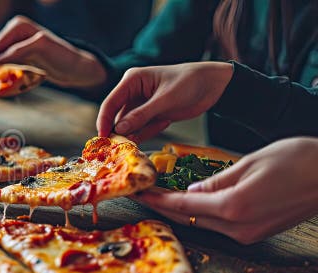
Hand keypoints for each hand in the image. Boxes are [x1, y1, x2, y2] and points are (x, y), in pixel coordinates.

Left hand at [0, 16, 106, 88]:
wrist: (73, 67)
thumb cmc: (46, 64)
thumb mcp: (23, 61)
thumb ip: (6, 62)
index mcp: (15, 29)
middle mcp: (21, 26)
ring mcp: (31, 32)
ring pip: (5, 48)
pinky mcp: (40, 40)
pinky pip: (18, 50)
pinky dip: (8, 60)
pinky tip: (2, 71)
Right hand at [96, 62, 233, 141]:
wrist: (214, 85)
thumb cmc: (190, 82)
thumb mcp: (166, 99)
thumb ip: (142, 115)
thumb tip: (119, 130)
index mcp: (132, 80)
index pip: (110, 102)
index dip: (104, 121)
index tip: (102, 138)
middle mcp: (133, 92)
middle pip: (118, 116)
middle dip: (121, 131)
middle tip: (121, 148)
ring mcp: (143, 104)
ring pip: (130, 125)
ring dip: (135, 134)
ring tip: (143, 139)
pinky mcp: (152, 114)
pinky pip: (143, 128)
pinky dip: (148, 132)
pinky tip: (164, 123)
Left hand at [134, 137, 317, 243]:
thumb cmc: (299, 159)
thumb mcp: (251, 161)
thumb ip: (217, 180)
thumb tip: (191, 193)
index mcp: (233, 207)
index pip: (182, 206)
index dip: (156, 200)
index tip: (137, 192)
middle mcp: (239, 227)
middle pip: (189, 218)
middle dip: (164, 206)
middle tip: (143, 192)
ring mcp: (250, 233)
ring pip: (204, 223)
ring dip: (182, 210)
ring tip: (161, 194)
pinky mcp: (258, 233)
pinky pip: (221, 224)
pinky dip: (203, 212)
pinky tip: (192, 200)